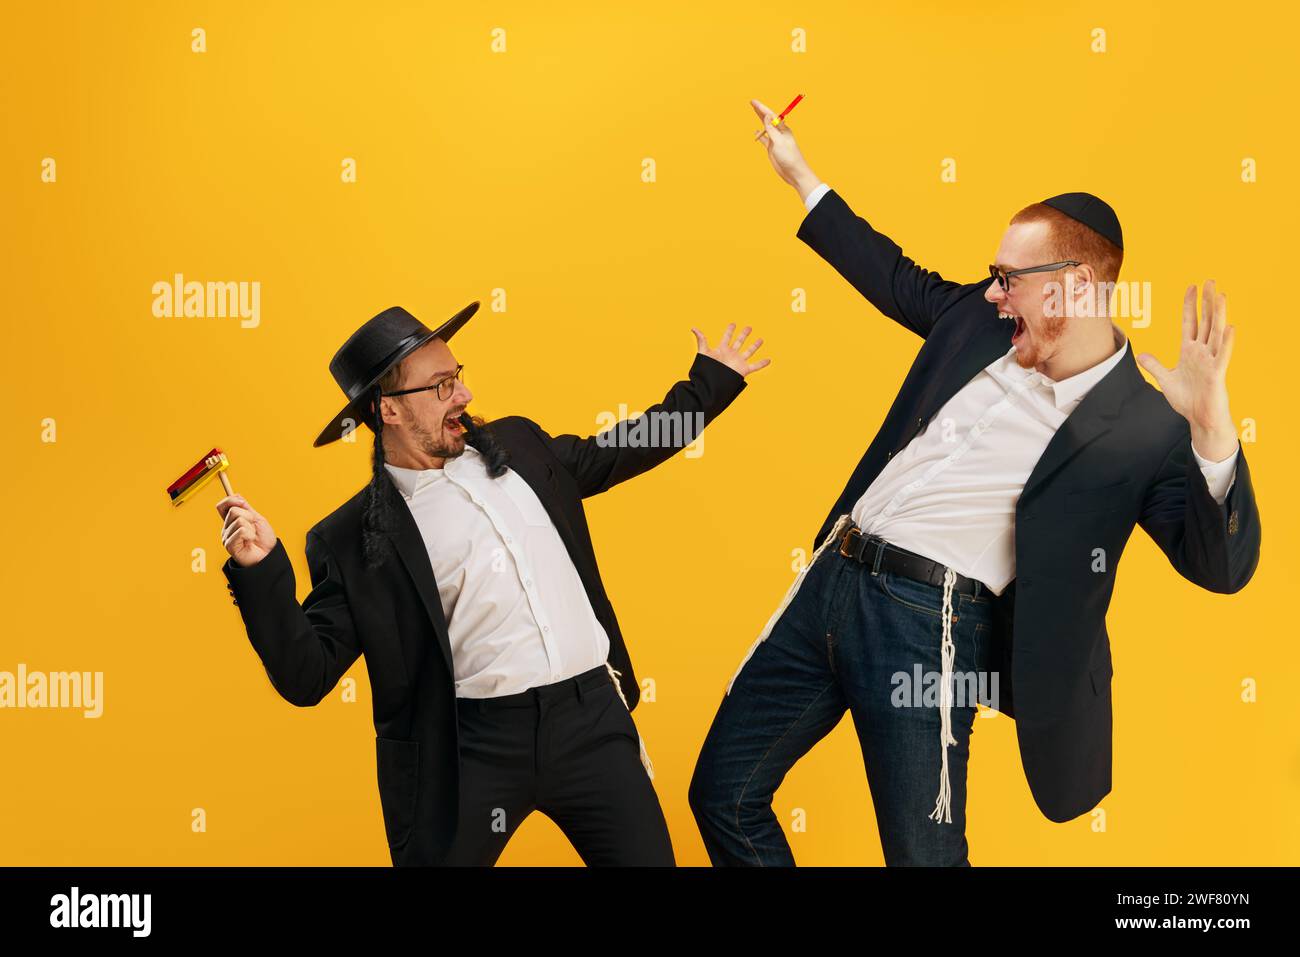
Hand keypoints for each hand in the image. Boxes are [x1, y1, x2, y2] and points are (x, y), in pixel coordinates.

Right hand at [216, 493, 276, 567]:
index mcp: (231, 522)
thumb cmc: (264, 539)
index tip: (243, 502)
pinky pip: (241, 530)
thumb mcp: (257, 519)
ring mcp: (227, 537)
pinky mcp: (229, 545)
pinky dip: (250, 534)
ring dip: (251, 527)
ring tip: (253, 536)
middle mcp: (226, 528)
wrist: (269, 555)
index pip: (222, 506)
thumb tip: (236, 495)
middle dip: (249, 516)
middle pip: (233, 510)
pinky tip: (251, 541)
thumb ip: (246, 508)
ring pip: (239, 520)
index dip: (231, 500)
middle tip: (254, 527)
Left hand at [692, 323, 770, 377]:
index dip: (730, 330)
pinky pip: (755, 366)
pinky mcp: (743, 370)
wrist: (711, 384)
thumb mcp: (703, 352)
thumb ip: (701, 340)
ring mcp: (738, 362)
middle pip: (739, 341)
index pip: (727, 337)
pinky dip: (762, 363)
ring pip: (749, 351)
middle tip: (749, 327)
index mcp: (722, 350)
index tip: (733, 324)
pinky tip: (769, 360)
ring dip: (755, 345)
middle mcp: (731, 354)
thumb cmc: (706, 369)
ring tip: (761, 339)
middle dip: (744, 334)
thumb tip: (693, 328)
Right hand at [750, 98, 820, 199]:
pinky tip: (756, 132)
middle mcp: (779, 133)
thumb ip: (771, 129)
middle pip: (767, 119)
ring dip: (760, 119)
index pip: (770, 115)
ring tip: (754, 111)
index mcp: (782, 129)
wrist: (794, 172)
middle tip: (752, 102)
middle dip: (760, 110)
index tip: (753, 102)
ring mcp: (775, 141)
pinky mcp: (772, 149)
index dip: (761, 108)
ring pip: (765, 127)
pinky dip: (760, 135)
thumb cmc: (790, 157)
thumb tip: (766, 116)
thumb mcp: (779, 141)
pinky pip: (764, 139)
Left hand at [1137, 280, 1238, 459]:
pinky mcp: (1217, 374)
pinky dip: (1227, 342)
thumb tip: (1141, 355)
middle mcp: (1202, 352)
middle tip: (1209, 281)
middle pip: (1205, 322)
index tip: (1191, 287)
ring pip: (1216, 333)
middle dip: (1206, 302)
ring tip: (1221, 295)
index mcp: (1190, 352)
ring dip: (1219, 314)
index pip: (1189, 323)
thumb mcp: (1165, 379)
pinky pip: (1223, 356)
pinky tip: (1230, 328)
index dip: (1189, 305)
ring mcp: (1211, 362)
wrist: (1199, 419)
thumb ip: (1154, 366)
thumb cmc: (1187, 400)